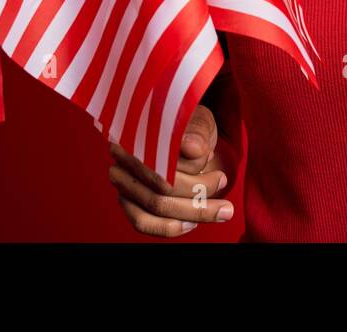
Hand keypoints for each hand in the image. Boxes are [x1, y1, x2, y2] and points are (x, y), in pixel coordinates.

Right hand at [107, 104, 233, 237]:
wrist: (186, 137)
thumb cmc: (190, 126)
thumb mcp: (198, 119)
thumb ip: (196, 131)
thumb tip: (193, 149)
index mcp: (135, 129)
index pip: (161, 156)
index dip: (191, 165)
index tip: (215, 165)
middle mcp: (122, 156)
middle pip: (159, 185)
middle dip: (199, 192)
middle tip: (224, 184)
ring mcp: (123, 180)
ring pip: (155, 207)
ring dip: (193, 213)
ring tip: (222, 209)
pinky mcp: (128, 201)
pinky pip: (143, 222)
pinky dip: (170, 227)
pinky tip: (192, 223)